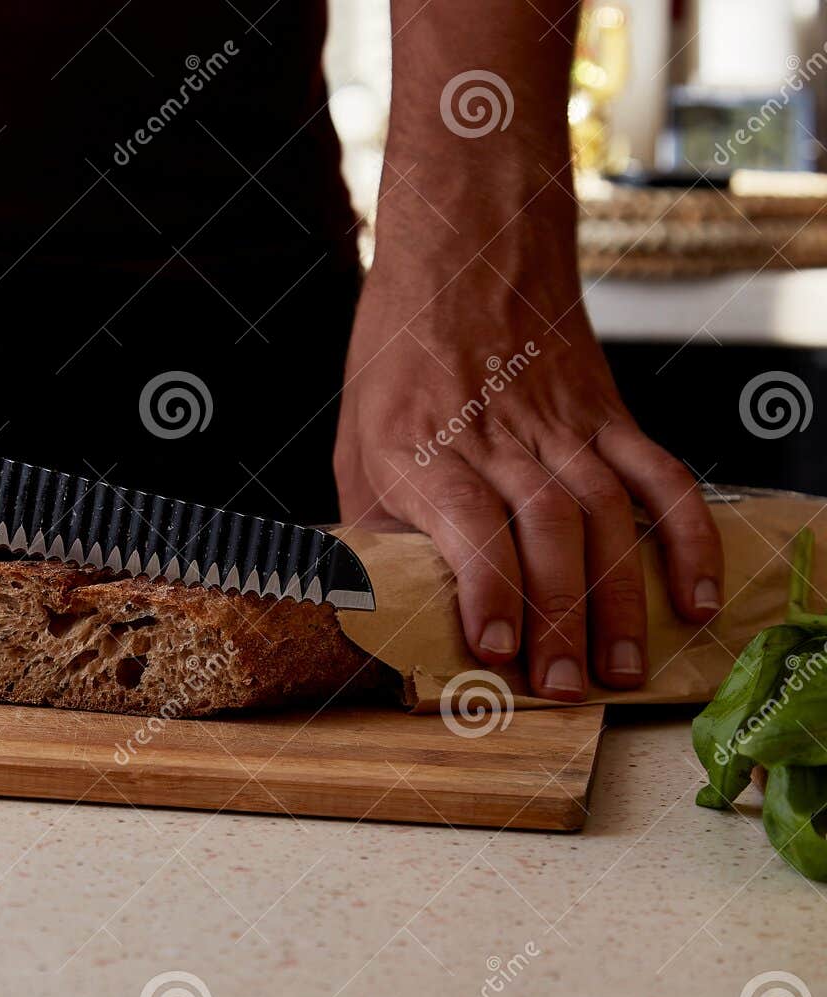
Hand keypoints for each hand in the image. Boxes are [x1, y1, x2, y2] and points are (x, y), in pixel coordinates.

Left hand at [334, 253, 723, 697]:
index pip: (467, 521)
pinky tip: (696, 596)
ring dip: (620, 597)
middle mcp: (497, 436)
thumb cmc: (400, 358)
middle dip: (559, 617)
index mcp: (424, 445)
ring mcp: (562, 425)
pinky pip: (662, 478)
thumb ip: (377, 522)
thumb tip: (390, 605)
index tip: (496, 649)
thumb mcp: (357, 440)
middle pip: (546, 529)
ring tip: (623, 669)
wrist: (467, 253)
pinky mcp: (609, 416)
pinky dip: (687, 538)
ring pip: (606, 514)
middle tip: (564, 686)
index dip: (488, 587)